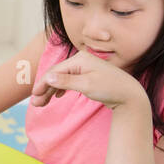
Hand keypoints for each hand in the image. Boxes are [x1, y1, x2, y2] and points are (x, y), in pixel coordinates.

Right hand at [31, 50, 147, 110]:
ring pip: (61, 79)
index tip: (34, 96)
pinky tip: (56, 97)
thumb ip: (65, 81)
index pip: (55, 71)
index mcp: (79, 59)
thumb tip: (48, 77)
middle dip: (45, 89)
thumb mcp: (86, 85)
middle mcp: (80, 61)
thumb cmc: (109, 88)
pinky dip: (60, 89)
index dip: (43, 84)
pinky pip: (69, 81)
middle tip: (35, 104)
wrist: (129, 95)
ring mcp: (84, 68)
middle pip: (56, 75)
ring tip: (42, 103)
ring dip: (51, 91)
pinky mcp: (87, 76)